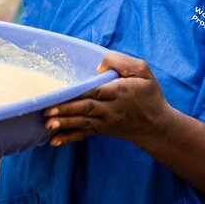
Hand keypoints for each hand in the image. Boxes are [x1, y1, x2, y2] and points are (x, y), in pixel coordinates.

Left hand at [43, 51, 170, 146]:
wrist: (156, 126)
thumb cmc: (149, 94)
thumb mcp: (144, 72)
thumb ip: (122, 62)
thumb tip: (99, 64)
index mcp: (120, 91)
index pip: (98, 91)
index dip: (81, 92)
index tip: (65, 91)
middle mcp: (111, 109)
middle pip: (86, 108)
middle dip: (66, 109)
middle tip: (47, 110)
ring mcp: (105, 122)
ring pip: (82, 122)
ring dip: (64, 123)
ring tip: (48, 125)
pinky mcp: (101, 130)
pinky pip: (83, 134)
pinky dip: (69, 138)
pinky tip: (54, 141)